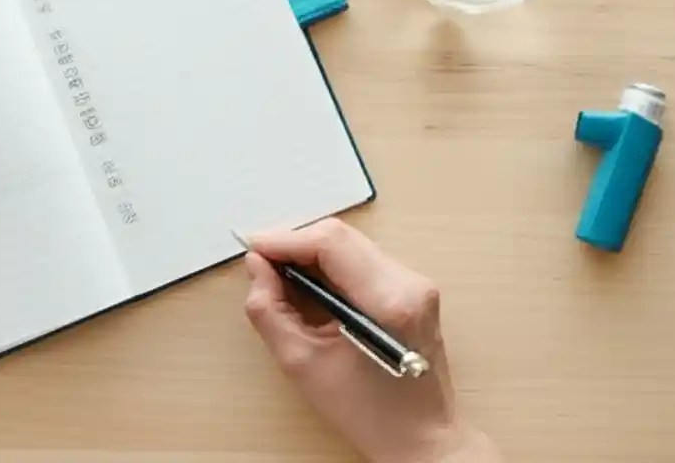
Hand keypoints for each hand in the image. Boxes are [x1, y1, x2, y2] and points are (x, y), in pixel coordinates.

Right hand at [243, 219, 500, 462]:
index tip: (253, 248)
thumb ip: (271, 310)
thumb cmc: (370, 414)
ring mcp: (417, 284)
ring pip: (351, 246)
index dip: (284, 240)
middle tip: (262, 265)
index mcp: (388, 302)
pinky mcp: (414, 290)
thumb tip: (256, 268)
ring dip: (312, 254)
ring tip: (282, 278)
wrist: (421, 438)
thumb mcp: (303, 364)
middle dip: (295, 245)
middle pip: (341, 237)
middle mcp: (409, 283)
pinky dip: (332, 266)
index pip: (330, 243)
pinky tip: (312, 287)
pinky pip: (364, 261)